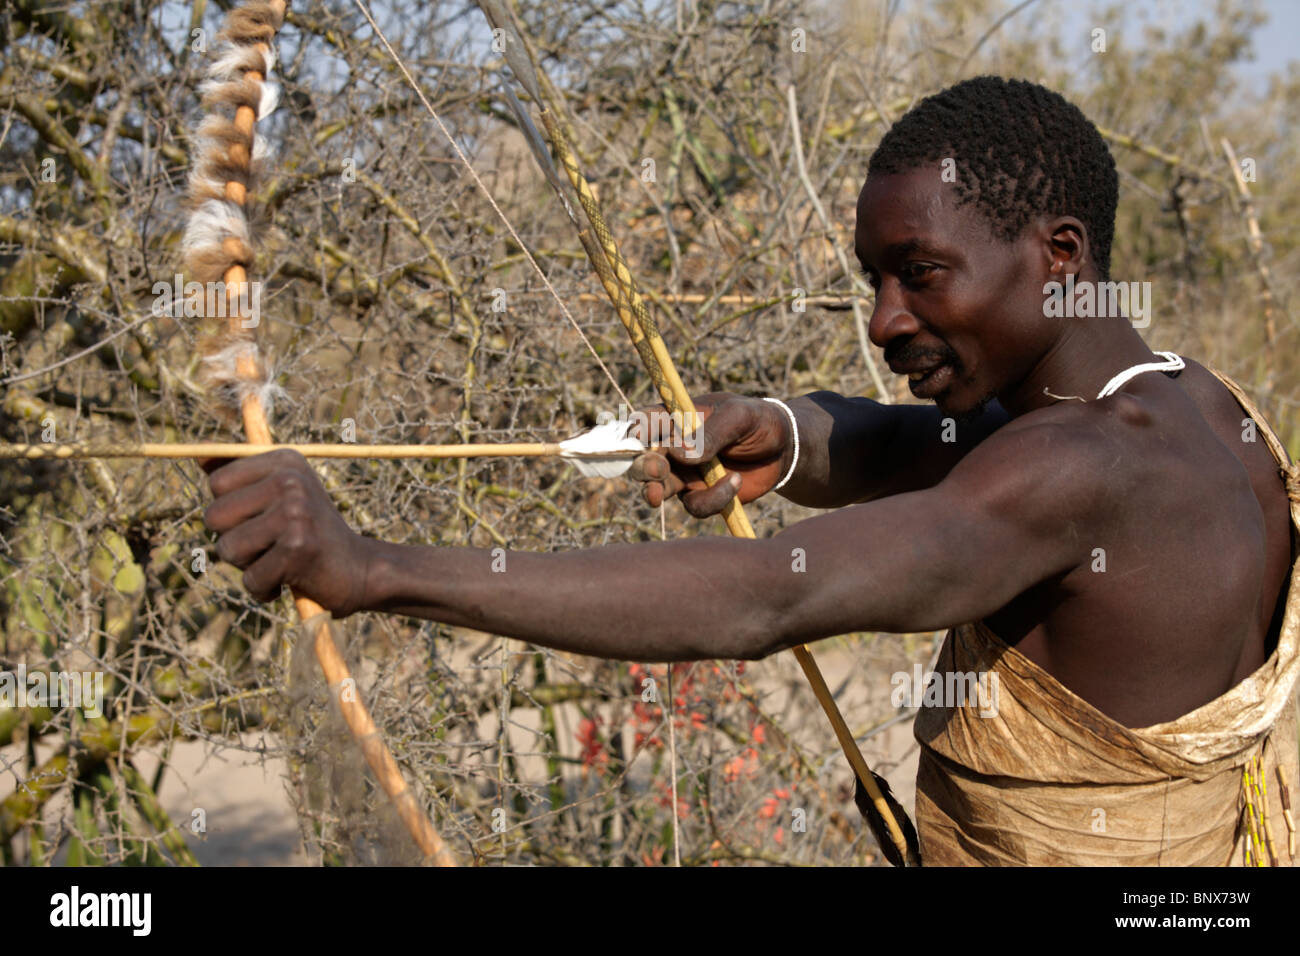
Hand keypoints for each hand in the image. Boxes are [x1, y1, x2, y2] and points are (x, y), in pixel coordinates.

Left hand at [203, 450, 371, 617]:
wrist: (358, 569)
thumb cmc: (309, 533)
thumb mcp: (278, 494)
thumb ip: (238, 475)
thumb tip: (198, 455)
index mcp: (285, 461)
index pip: (218, 483)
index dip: (231, 510)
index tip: (264, 517)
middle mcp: (291, 480)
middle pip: (214, 516)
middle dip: (233, 540)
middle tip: (271, 543)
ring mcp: (295, 513)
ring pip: (227, 549)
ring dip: (248, 566)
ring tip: (279, 560)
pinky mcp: (298, 548)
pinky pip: (250, 579)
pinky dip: (264, 589)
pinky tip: (289, 580)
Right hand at [626, 393, 791, 517]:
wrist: (783, 448)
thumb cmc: (757, 421)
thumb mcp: (739, 417)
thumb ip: (711, 433)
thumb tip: (679, 453)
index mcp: (676, 419)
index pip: (646, 422)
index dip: (636, 430)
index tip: (637, 436)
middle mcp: (674, 448)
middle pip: (642, 460)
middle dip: (642, 467)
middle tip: (656, 468)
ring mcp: (685, 474)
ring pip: (658, 489)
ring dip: (657, 491)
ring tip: (657, 495)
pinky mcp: (702, 496)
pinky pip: (695, 506)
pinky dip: (713, 499)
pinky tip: (735, 482)